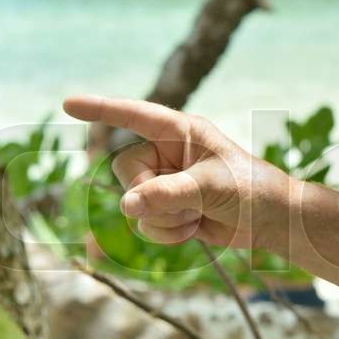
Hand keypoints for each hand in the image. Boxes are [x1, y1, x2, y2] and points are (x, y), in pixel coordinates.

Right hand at [62, 95, 298, 251]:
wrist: (270, 221)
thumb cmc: (250, 190)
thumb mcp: (211, 187)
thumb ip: (168, 194)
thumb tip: (128, 206)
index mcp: (180, 132)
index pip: (134, 115)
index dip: (101, 109)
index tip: (68, 104)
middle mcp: (167, 154)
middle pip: (125, 171)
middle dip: (151, 194)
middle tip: (189, 203)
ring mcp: (165, 182)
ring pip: (133, 203)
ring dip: (165, 219)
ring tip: (199, 215)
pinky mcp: (167, 209)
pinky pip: (145, 224)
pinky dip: (168, 233)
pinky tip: (196, 229)